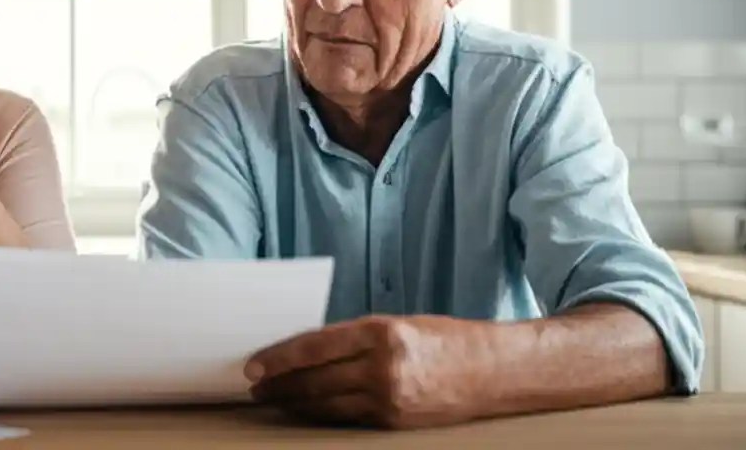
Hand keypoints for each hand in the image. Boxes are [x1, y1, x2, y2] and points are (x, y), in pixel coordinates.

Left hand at [245, 315, 480, 428]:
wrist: (492, 371)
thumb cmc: (444, 339)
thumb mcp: (397, 324)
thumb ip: (354, 338)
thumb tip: (308, 349)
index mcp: (380, 332)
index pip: (314, 346)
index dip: (279, 358)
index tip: (253, 364)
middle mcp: (382, 367)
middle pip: (314, 379)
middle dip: (279, 384)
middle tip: (255, 386)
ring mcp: (389, 398)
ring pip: (326, 404)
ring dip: (294, 403)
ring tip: (272, 399)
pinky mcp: (394, 421)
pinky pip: (347, 419)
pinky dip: (321, 414)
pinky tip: (305, 410)